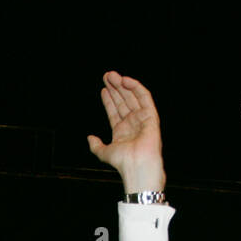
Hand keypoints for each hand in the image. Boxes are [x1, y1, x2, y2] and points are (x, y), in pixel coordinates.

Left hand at [86, 71, 165, 192]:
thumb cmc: (123, 162)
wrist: (137, 166)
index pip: (115, 111)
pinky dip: (136, 87)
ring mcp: (142, 119)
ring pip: (132, 97)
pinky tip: (125, 80)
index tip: (103, 89)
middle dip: (115, 88)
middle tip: (107, 75)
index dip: (109, 100)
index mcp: (122, 131)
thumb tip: (89, 138)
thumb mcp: (104, 153)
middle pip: (123, 101)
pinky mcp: (151, 116)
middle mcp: (133, 124)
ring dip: (123, 85)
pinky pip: (144, 98)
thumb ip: (96, 146)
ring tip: (112, 75)